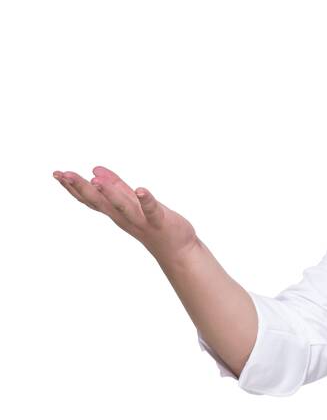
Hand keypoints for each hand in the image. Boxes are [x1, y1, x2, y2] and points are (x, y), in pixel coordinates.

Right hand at [53, 166, 198, 263]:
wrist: (176, 250)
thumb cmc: (152, 224)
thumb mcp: (131, 203)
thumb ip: (115, 185)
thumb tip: (95, 170)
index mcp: (115, 211)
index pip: (90, 199)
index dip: (73, 187)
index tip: (56, 174)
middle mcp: (123, 217)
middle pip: (99, 202)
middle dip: (81, 188)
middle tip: (64, 174)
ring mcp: (140, 221)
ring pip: (122, 207)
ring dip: (109, 194)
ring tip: (95, 180)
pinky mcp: (159, 222)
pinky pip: (152, 211)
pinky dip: (147, 201)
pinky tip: (142, 190)